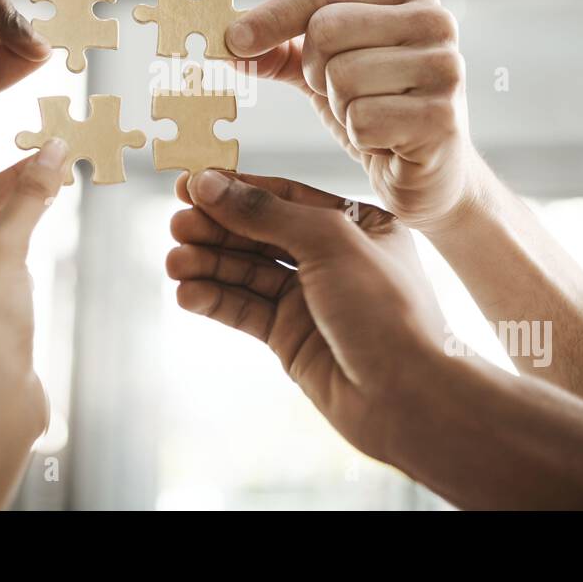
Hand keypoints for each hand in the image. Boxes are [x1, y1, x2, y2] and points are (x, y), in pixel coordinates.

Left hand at [0, 143, 64, 510]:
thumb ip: (29, 198)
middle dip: (21, 194)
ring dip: (26, 222)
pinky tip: (47, 248)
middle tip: (61, 169)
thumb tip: (52, 150)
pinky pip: (9, 275)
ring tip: (58, 197)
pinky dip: (29, 254)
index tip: (50, 153)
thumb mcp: (6, 251)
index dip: (13, 173)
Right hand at [167, 169, 445, 467]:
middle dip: (216, 229)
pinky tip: (187, 294)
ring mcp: (310, 299)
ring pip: (246, 273)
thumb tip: (209, 183)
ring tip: (173, 263)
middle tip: (176, 225)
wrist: (409, 399)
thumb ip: (266, 213)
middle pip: (259, 234)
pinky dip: (215, 300)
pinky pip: (244, 310)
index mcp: (356, 225)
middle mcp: (333, 259)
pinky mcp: (290, 338)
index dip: (236, 190)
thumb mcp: (330, 243)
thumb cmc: (387, 312)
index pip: (284, 197)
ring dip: (208, 265)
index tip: (189, 183)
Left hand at [225, 0, 481, 231]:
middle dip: (316, 71)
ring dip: (341, 108)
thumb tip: (228, 39)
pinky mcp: (442, 116)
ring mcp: (445, 68)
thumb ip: (281, 48)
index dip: (273, 16)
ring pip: (342, 76)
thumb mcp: (327, 69)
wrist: (433, 174)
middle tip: (341, 95)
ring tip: (368, 116)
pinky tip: (385, 140)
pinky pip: (362, 119)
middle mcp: (436, 22)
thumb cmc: (378, 110)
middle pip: (327, 29)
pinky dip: (360, 136)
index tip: (233, 41)